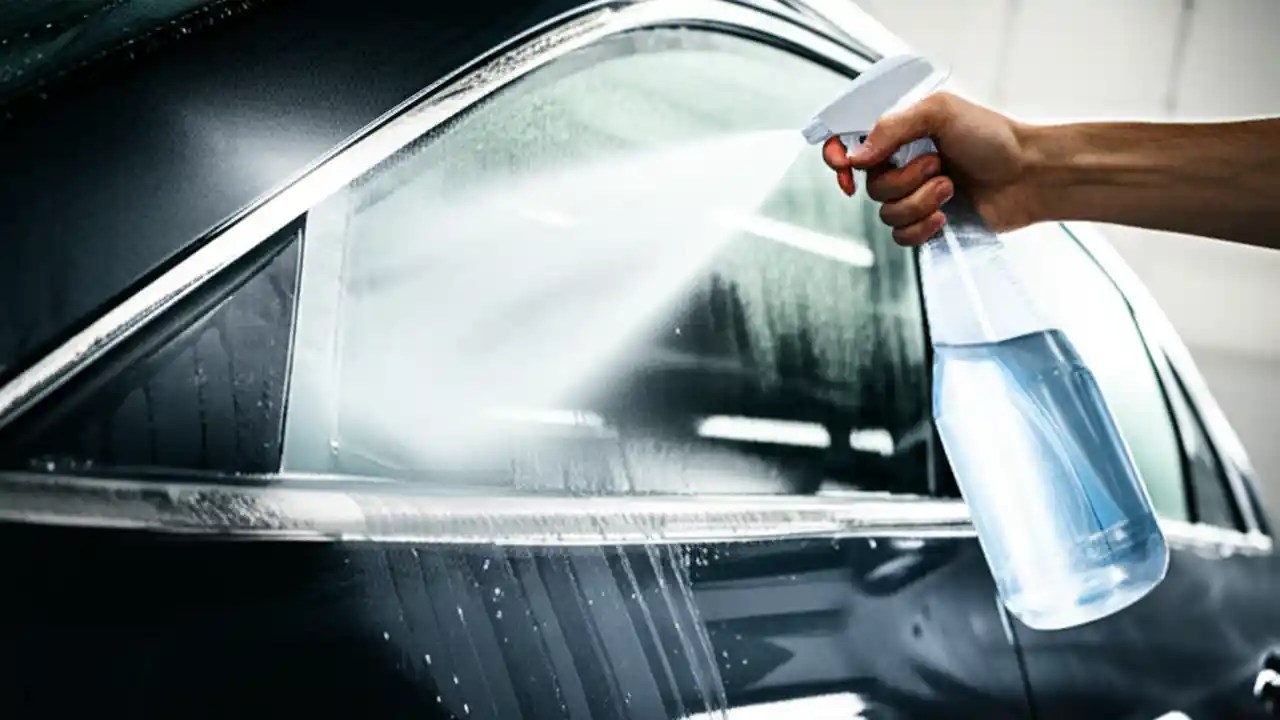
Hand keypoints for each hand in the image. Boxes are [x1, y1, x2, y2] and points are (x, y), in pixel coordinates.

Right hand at [822, 92, 1038, 244]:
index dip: (838, 157)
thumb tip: (856, 156)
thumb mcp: (940, 112)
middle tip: (938, 165)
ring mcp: (912, 195)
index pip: (848, 144)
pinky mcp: (925, 223)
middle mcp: (900, 164)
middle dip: (904, 180)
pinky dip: (922, 228)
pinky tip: (946, 216)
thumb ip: (892, 127)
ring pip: (885, 214)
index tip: (847, 168)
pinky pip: (901, 237)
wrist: (1028, 176)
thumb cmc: (992, 137)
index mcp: (897, 133)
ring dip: (920, 202)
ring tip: (950, 188)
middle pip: (869, 185)